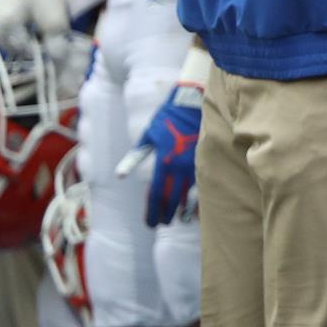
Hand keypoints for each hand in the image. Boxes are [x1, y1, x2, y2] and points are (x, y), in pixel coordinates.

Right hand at [0, 0, 69, 50]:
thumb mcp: (55, 18)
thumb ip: (55, 44)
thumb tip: (59, 66)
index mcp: (4, 26)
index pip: (25, 54)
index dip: (44, 56)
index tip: (61, 53)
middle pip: (19, 50)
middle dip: (38, 50)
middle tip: (57, 42)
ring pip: (17, 44)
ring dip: (34, 43)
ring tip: (49, 34)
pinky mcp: (1, 18)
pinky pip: (15, 35)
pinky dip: (29, 36)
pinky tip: (40, 29)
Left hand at [118, 46, 210, 225]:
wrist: (192, 102)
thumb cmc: (167, 118)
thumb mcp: (147, 136)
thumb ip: (135, 157)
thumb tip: (121, 175)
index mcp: (163, 162)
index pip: (156, 194)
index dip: (152, 211)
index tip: (150, 223)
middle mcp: (179, 166)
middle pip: (172, 198)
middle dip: (165, 213)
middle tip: (161, 224)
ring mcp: (195, 162)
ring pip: (189, 193)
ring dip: (183, 208)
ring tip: (178, 219)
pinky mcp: (205, 157)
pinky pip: (201, 182)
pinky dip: (197, 196)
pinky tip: (195, 204)